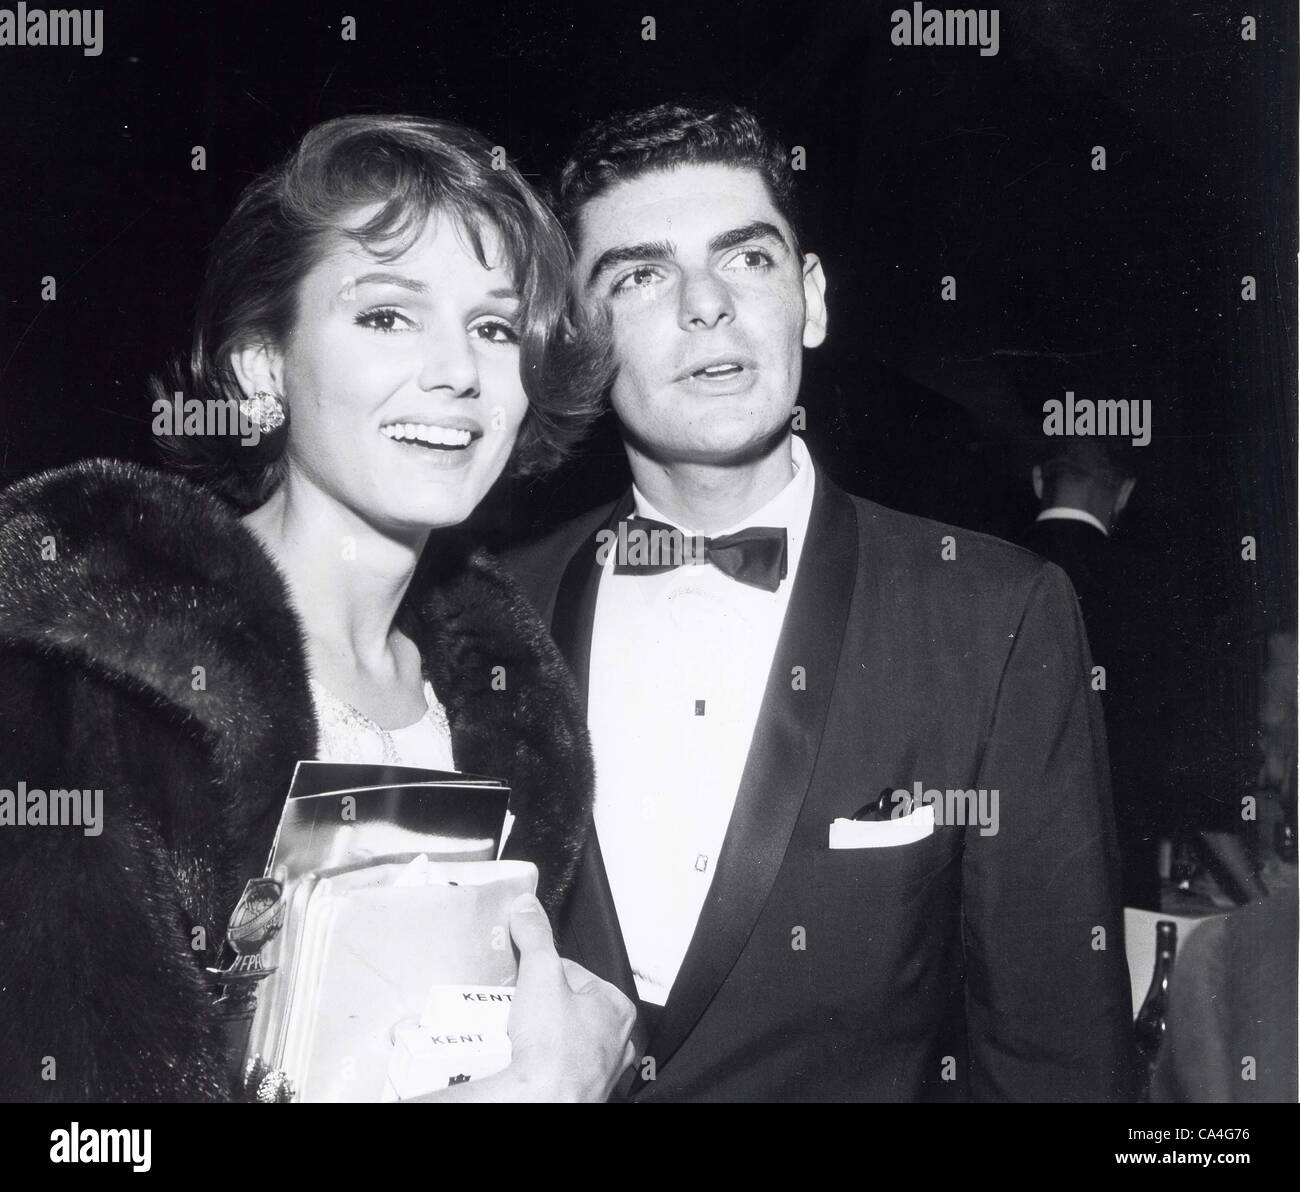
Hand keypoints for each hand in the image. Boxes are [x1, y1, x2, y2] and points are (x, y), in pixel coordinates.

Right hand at [504, 892, 636, 1101]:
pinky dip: (541, 1064)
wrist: (541, 1103)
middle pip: (569, 1007)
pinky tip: (523, 1061)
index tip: (525, 979)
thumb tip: (528, 908)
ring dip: (541, 1037)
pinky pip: (557, 1068)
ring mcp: (600, 1070)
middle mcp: (617, 1041)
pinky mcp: (580, 1092)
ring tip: (518, 1035)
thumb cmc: (552, 1050)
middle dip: (543, 1007)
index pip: (575, 972)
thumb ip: (535, 936)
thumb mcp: (540, 974)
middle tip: (519, 1010)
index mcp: (617, 1006)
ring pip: (564, 1040)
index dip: (543, 973)